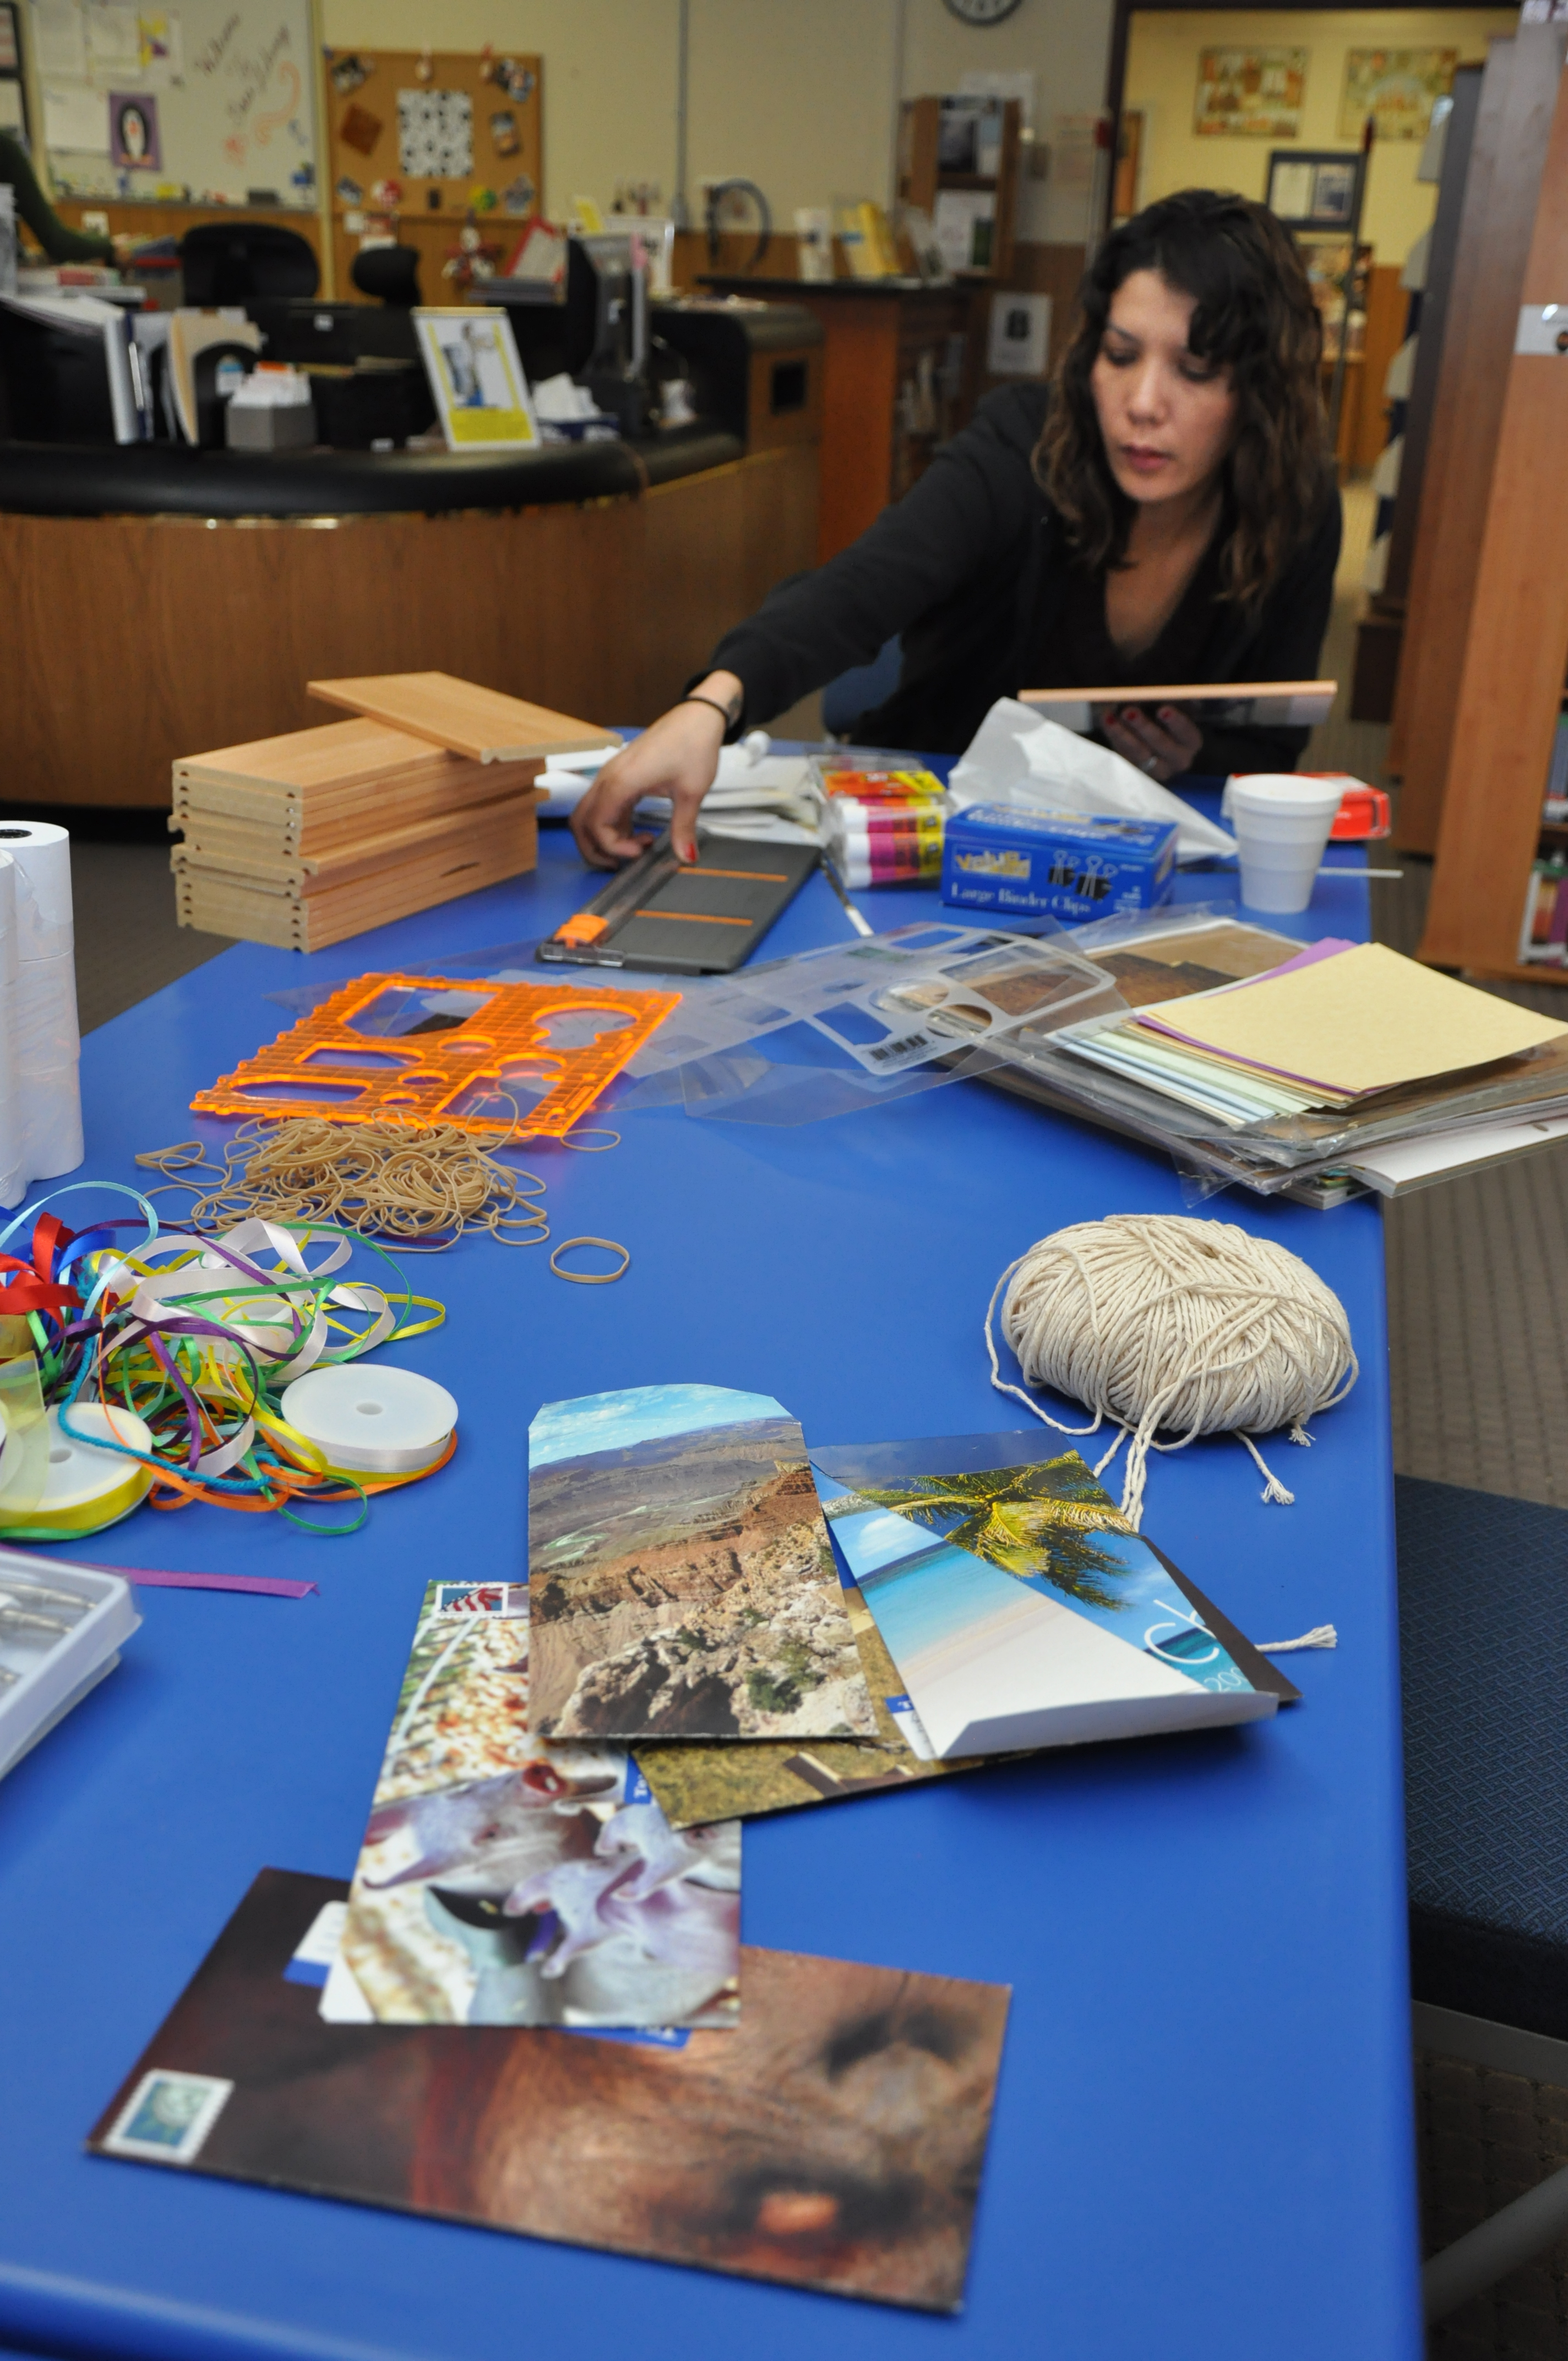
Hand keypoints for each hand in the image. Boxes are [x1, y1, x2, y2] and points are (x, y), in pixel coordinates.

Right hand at [569, 672, 740, 868]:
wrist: (697, 717)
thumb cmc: (693, 743)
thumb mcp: (692, 792)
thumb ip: (683, 828)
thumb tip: (685, 856)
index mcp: (621, 781)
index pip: (597, 825)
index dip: (614, 847)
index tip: (640, 853)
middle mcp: (609, 777)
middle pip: (580, 821)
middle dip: (595, 848)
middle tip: (620, 865)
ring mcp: (611, 775)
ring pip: (588, 814)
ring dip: (603, 837)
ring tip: (633, 849)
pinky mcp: (619, 775)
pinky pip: (603, 805)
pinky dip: (612, 824)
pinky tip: (638, 832)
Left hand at [1100, 703, 1202, 784]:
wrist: (1155, 734)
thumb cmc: (1166, 716)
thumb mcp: (1172, 707)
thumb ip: (1167, 700)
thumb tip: (1151, 691)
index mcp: (1191, 742)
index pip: (1187, 734)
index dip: (1176, 722)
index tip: (1162, 709)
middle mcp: (1178, 759)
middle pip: (1162, 745)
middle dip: (1144, 727)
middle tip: (1129, 712)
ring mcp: (1157, 769)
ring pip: (1140, 754)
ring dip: (1124, 734)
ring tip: (1111, 717)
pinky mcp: (1138, 771)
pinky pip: (1125, 756)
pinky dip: (1114, 736)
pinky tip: (1106, 720)